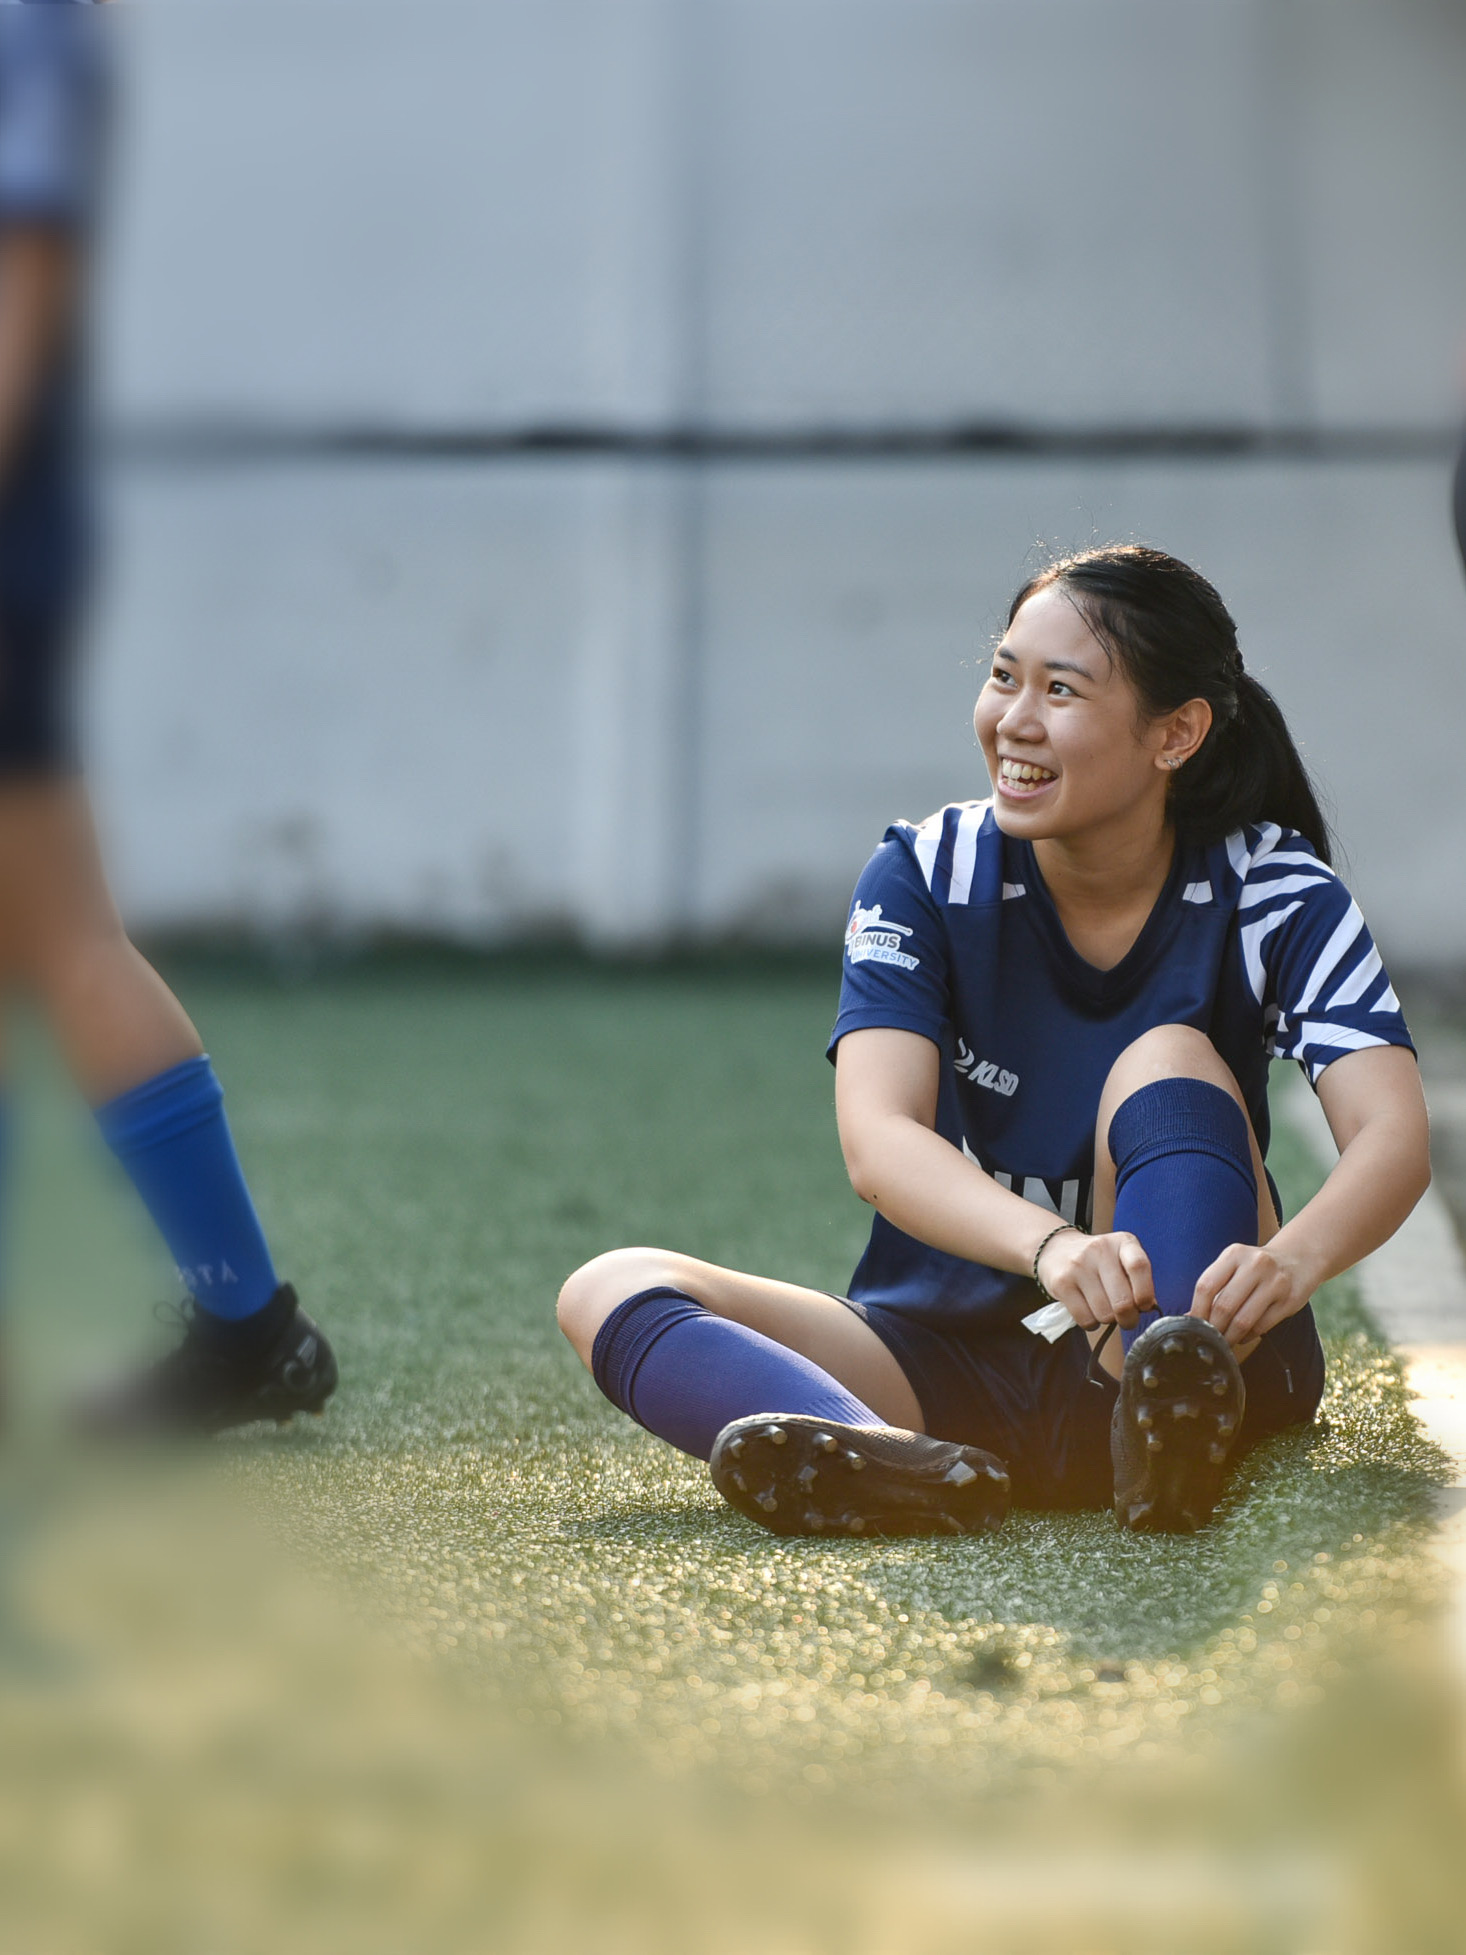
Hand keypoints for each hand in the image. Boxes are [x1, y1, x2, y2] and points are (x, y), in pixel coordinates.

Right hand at [1035, 1228, 1155, 1331]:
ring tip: (1104, 1310)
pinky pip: (1085, 1319)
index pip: (1139, 1266)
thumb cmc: (1099, 1261)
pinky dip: (1091, 1324)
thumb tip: (1148, 1307)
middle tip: (1126, 1319)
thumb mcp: (1122, 1259)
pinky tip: (1090, 1312)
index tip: (1144, 1306)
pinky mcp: (1061, 1283)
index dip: (1145, 1293)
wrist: (1057, 1250)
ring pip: (1104, 1313)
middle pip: (1123, 1300)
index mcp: (1122, 1242)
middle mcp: (1100, 1250)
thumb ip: (1138, 1280)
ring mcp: (1078, 1266)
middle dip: (1128, 1318)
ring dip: (1108, 1321)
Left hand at [1189, 1242, 1312, 1348]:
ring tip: (1223, 1341)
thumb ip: (1214, 1286)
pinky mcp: (1289, 1301)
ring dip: (1229, 1337)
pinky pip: (1261, 1327)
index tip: (1192, 1325)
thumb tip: (1189, 1315)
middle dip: (1213, 1328)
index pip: (1206, 1286)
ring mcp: (1275, 1283)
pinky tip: (1242, 1337)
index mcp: (1234, 1254)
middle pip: (1224, 1306)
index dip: (1197, 1310)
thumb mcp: (1234, 1265)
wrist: (1297, 1259)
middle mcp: (1256, 1265)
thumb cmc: (1256, 1267)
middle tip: (1208, 1338)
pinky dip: (1247, 1337)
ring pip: (1243, 1320)